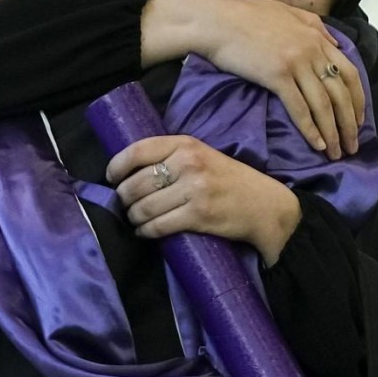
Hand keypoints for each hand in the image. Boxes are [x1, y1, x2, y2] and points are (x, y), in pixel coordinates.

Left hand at [107, 135, 301, 266]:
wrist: (266, 205)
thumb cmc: (231, 181)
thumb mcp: (203, 156)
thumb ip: (173, 157)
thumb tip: (132, 171)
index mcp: (186, 144)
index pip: (138, 150)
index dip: (116, 166)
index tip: (111, 178)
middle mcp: (188, 163)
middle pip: (136, 183)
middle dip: (123, 198)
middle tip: (125, 206)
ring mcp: (194, 190)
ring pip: (144, 207)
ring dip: (133, 217)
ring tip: (135, 220)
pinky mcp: (198, 215)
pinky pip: (158, 226)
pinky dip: (146, 232)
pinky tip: (145, 232)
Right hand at [140, 0, 364, 159]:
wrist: (216, 22)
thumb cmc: (245, 17)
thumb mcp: (286, 12)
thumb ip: (314, 25)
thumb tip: (336, 43)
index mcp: (316, 37)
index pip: (350, 72)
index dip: (357, 100)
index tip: (358, 121)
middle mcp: (312, 50)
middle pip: (341, 93)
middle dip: (349, 124)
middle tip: (352, 146)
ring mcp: (296, 63)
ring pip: (324, 104)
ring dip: (333, 132)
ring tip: (336, 152)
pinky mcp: (277, 76)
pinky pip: (300, 108)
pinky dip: (311, 129)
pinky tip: (317, 144)